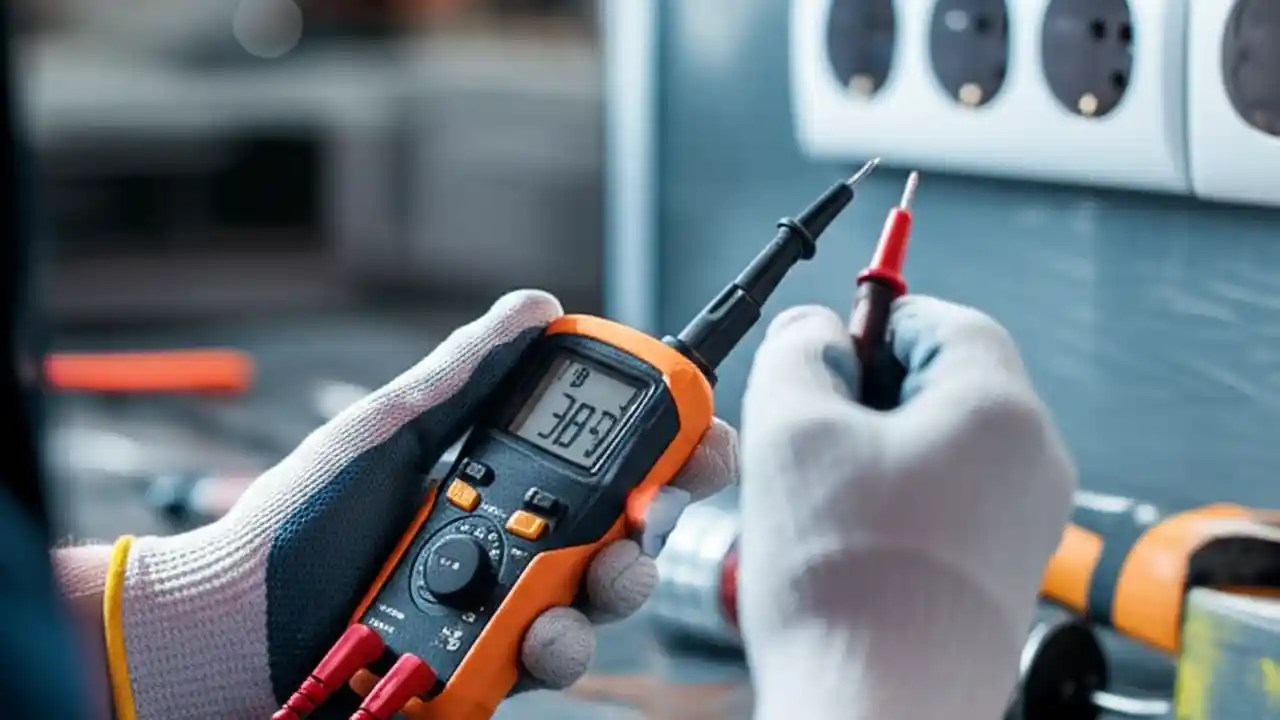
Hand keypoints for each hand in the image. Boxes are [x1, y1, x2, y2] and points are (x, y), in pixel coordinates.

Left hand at [105, 290, 736, 718]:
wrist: (234, 622)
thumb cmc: (298, 520)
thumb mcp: (387, 431)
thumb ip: (465, 374)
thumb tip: (536, 307)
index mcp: (504, 474)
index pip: (611, 454)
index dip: (669, 445)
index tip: (698, 437)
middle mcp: (520, 538)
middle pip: (630, 528)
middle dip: (657, 519)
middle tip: (647, 514)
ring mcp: (511, 603)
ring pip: (606, 598)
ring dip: (613, 587)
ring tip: (577, 582)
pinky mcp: (495, 665)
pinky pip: (556, 658)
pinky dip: (555, 647)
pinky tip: (529, 636)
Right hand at [738, 296, 1075, 719]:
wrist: (877, 706)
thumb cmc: (847, 587)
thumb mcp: (790, 431)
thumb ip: (796, 352)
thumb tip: (810, 331)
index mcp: (999, 410)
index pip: (943, 319)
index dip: (874, 320)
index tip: (829, 340)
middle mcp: (1032, 463)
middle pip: (949, 382)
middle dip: (872, 387)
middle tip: (810, 417)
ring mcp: (1026, 524)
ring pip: (946, 445)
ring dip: (879, 445)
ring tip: (818, 489)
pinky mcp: (1003, 573)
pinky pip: (953, 502)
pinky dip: (899, 498)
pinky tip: (847, 534)